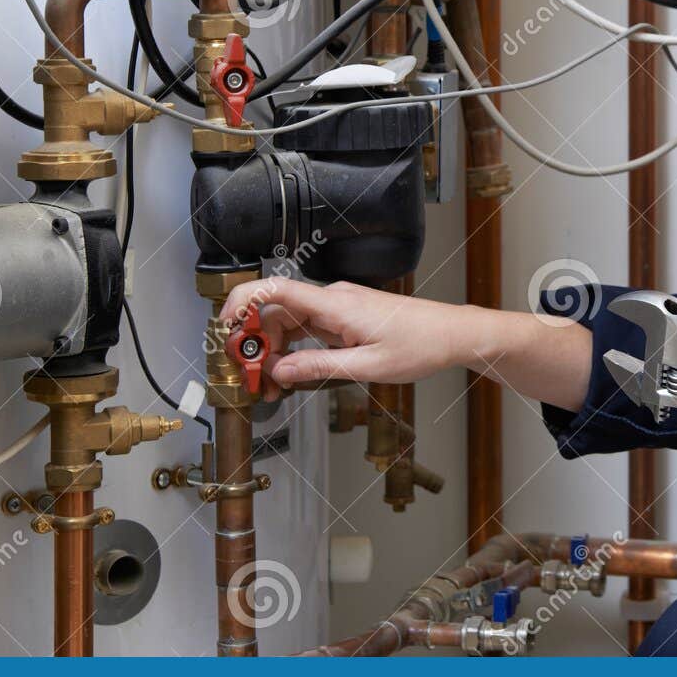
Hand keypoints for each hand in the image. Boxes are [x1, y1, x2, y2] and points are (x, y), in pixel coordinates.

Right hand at [220, 277, 459, 401]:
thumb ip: (318, 368)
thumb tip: (277, 372)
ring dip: (274, 352)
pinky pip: (307, 329)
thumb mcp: (367, 367)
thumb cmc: (420, 345)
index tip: (224, 328)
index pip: (275, 289)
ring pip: (289, 324)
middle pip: (275, 313)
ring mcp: (338, 308)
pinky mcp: (344, 318)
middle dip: (255, 345)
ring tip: (270, 387)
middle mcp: (333, 300)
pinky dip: (294, 350)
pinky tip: (291, 375)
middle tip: (249, 380)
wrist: (452, 333)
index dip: (241, 302)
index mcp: (335, 305)